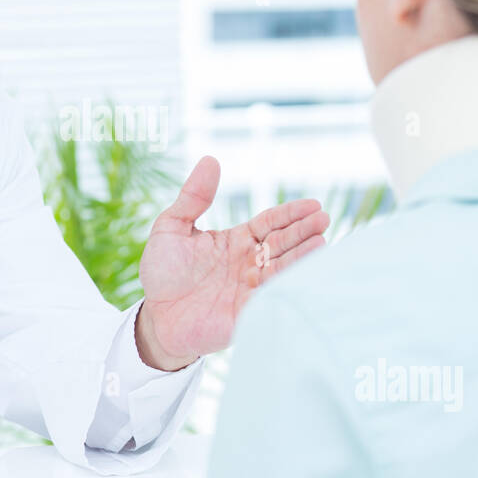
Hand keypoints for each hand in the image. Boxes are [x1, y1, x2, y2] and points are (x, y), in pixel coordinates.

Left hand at [135, 156, 329, 369]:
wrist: (155, 317)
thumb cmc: (162, 273)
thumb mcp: (171, 227)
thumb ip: (192, 197)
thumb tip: (210, 160)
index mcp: (236, 241)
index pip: (270, 223)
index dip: (291, 213)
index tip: (312, 204)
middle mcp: (249, 263)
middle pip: (283, 243)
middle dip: (304, 231)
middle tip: (323, 219)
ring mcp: (251, 288)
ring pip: (283, 268)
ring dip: (302, 256)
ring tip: (321, 241)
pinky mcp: (249, 313)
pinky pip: (273, 297)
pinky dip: (289, 286)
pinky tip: (304, 274)